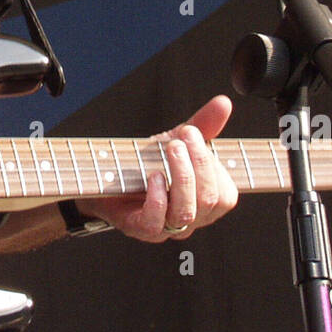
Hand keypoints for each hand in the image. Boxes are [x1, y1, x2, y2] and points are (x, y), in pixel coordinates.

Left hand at [76, 96, 236, 241]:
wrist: (106, 176)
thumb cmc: (147, 162)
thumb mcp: (178, 140)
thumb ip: (204, 125)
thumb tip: (224, 103)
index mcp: (204, 204)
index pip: (225, 197)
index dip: (213, 166)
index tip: (192, 134)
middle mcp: (190, 220)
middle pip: (209, 201)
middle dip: (199, 164)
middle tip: (180, 140)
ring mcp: (165, 228)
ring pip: (186, 212)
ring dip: (181, 176)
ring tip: (171, 149)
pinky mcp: (140, 229)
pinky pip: (155, 223)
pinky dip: (157, 197)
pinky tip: (153, 176)